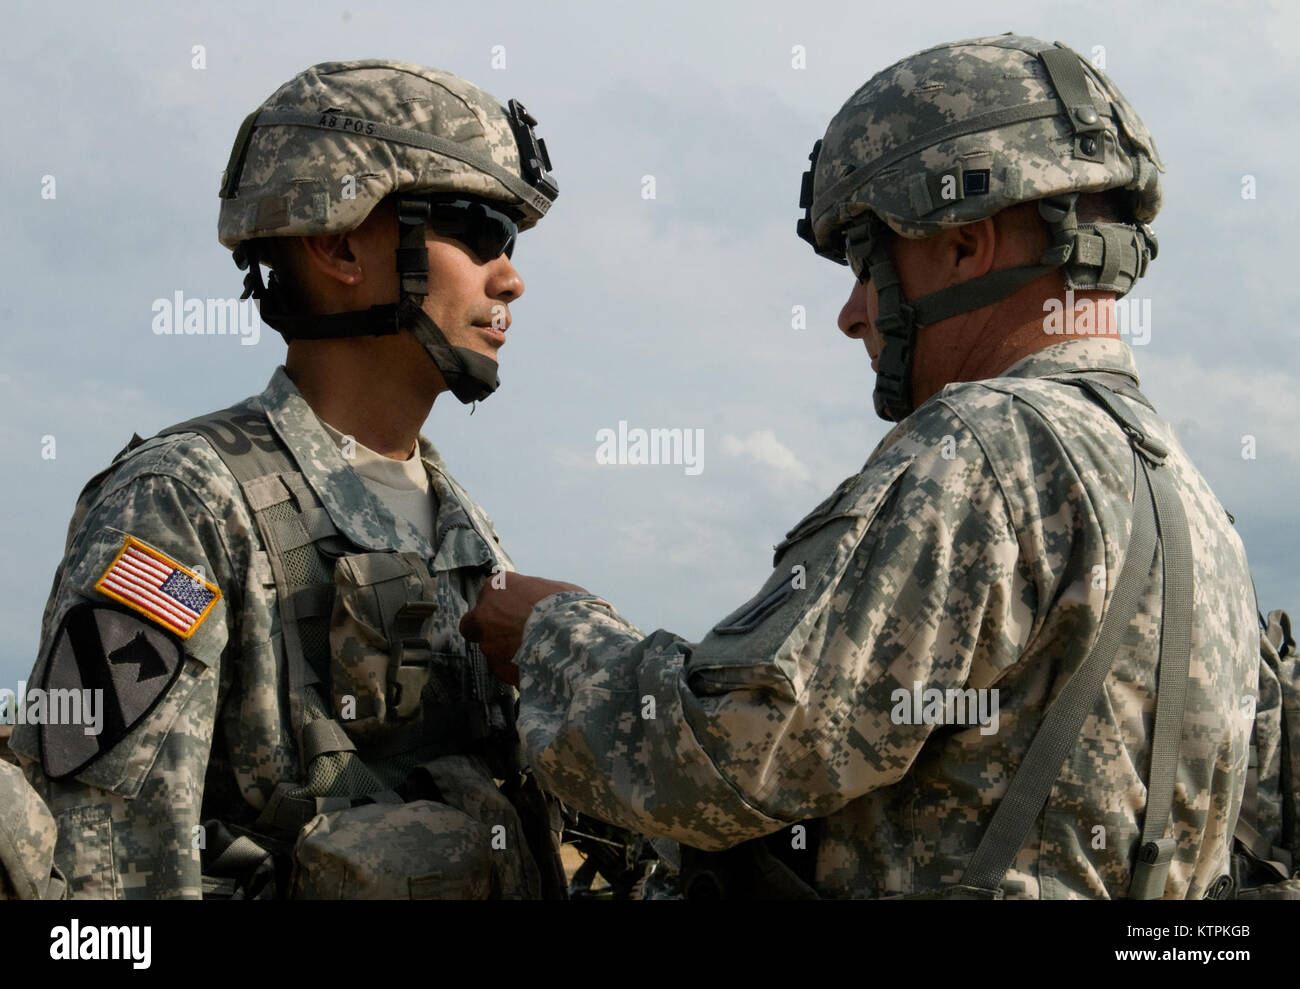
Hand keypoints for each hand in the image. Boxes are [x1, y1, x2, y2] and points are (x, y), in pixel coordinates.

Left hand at [460, 573, 585, 685]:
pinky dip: (516, 668)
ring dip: (506, 650)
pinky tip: (535, 664)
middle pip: (474, 623)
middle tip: (511, 633)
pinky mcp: (498, 668)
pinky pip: (504, 668)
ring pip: (490, 649)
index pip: (490, 593)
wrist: (570, 639)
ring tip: (534, 651)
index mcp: (496, 587)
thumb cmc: (566, 608)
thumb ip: (535, 595)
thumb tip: (540, 602)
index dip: (503, 604)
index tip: (517, 609)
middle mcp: (484, 614)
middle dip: (488, 629)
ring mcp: (488, 643)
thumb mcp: (553, 589)